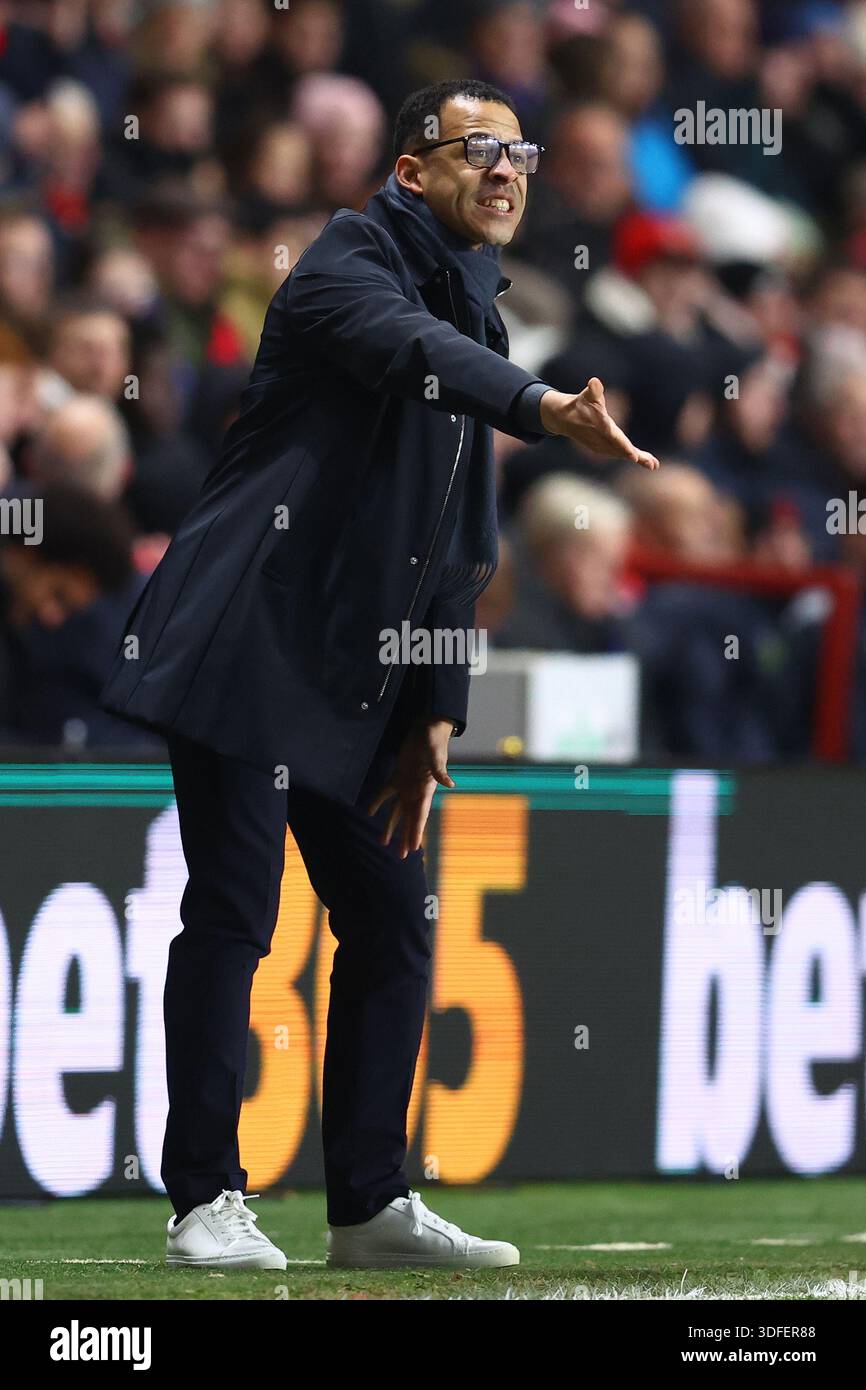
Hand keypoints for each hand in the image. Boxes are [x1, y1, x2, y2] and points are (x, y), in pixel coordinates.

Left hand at [366, 717, 455, 858]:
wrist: (428, 729)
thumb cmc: (434, 741)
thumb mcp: (437, 755)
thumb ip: (440, 771)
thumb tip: (450, 785)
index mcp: (426, 789)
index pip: (420, 814)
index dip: (416, 831)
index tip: (413, 847)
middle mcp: (416, 791)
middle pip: (409, 819)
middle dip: (405, 837)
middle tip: (401, 856)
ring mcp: (407, 785)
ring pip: (397, 811)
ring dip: (391, 826)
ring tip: (383, 843)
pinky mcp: (398, 775)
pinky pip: (386, 792)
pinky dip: (378, 802)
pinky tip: (369, 813)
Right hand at [540, 378, 659, 469]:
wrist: (563, 419)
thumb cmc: (579, 404)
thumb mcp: (586, 395)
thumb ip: (593, 390)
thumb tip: (594, 382)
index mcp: (599, 427)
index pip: (613, 438)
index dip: (623, 447)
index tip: (634, 456)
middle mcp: (601, 439)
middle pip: (620, 449)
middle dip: (635, 456)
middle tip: (652, 464)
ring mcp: (601, 446)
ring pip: (622, 453)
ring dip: (638, 459)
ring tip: (654, 465)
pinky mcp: (603, 448)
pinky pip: (620, 453)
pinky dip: (633, 457)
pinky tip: (648, 461)